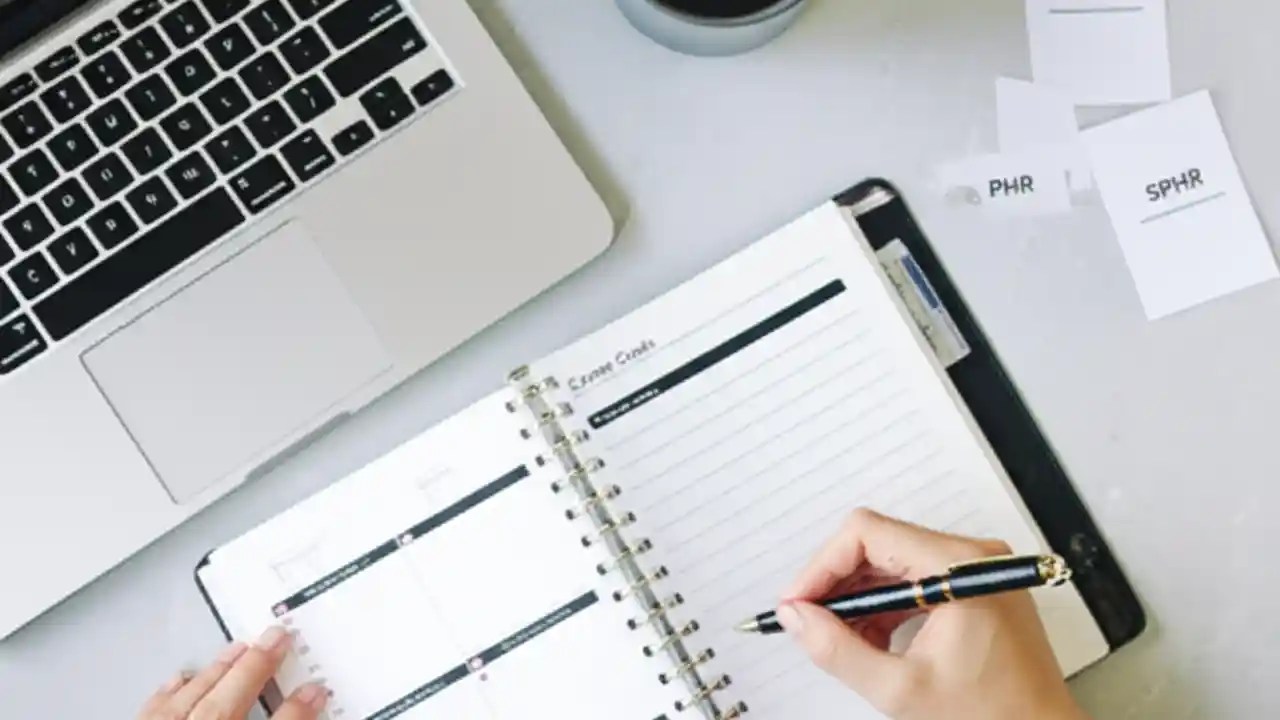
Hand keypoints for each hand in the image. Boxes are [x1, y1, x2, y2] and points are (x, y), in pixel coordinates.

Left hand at [138, 627, 327, 719]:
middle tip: (277, 637)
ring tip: (237, 648)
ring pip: (191, 700)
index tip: (316, 690)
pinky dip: (169, 693)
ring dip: (216, 671)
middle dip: (256, 667)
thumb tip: (304, 701)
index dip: (297, 709)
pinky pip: (152, 712)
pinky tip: (180, 678)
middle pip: (229, 702)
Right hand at [779, 508, 1086, 719]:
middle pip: (877, 542)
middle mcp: (971, 555)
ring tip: (845, 641)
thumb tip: (797, 616)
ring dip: (859, 597)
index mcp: (959, 566)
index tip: (800, 601)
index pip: (866, 533)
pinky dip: (884, 605)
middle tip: (811, 622)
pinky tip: (872, 641)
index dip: (823, 565)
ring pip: (890, 560)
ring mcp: (975, 568)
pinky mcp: (974, 584)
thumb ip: (837, 650)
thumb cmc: (992, 715)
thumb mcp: (900, 689)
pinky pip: (913, 578)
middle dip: (838, 585)